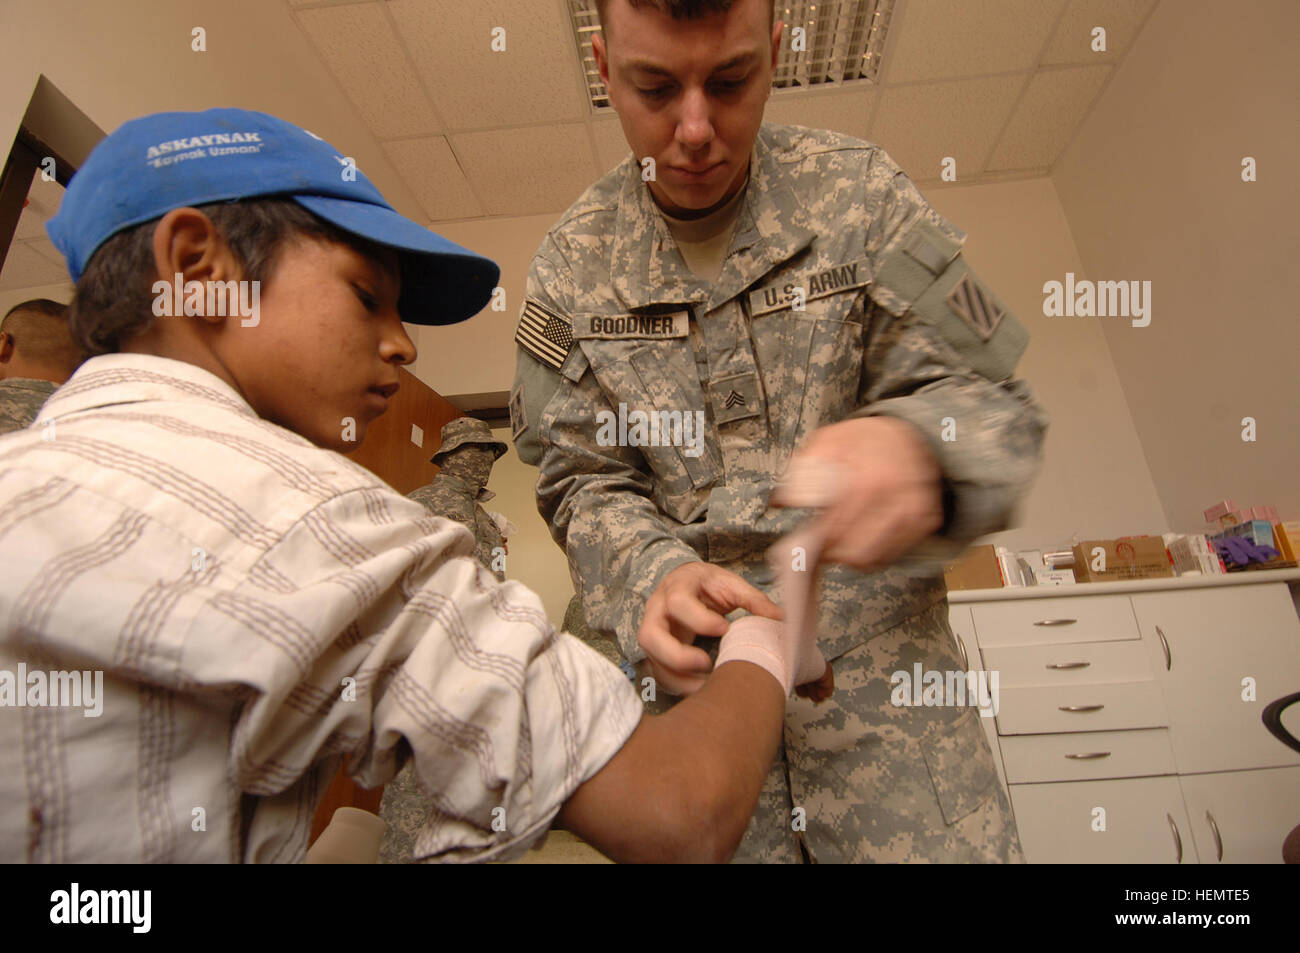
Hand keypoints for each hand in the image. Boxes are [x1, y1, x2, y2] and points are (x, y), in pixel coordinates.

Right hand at [638, 562, 782, 695]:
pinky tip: (701, 688)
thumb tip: (780, 618)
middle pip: (650, 635)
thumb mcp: (730, 584)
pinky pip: (658, 673)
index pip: (677, 602)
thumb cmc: (707, 585)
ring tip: (706, 684)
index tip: (725, 629)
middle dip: (677, 655)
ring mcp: (653, 632)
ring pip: (651, 659)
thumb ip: (753, 599)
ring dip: (677, 676)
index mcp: (677, 587)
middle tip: (706, 664)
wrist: (685, 584)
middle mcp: (657, 610)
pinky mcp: (655, 651)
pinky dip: (677, 684)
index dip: (700, 619)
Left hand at [772, 417, 943, 572]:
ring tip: (844, 538)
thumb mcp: (827, 440)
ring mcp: (915, 512)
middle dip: (834, 552)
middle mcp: (895, 498)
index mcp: (867, 480)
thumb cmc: (865, 438)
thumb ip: (802, 470)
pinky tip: (867, 533)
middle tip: (824, 542)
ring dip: (854, 555)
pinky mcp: (927, 521)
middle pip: (854, 553)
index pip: (834, 532)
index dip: (816, 543)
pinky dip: (877, 551)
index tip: (807, 541)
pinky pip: (894, 555)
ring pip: (874, 559)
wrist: (912, 430)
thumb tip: (781, 502)